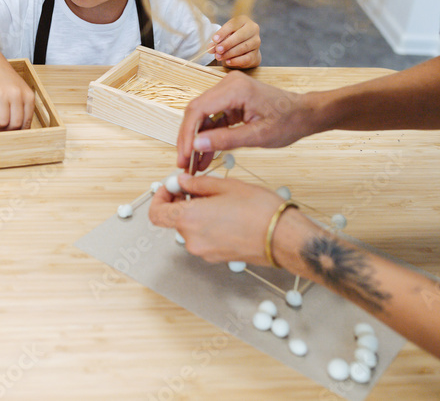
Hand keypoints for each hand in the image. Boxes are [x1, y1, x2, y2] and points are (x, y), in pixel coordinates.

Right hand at [0, 62, 35, 130]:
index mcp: (28, 96)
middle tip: (2, 122)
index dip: (18, 130)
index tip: (11, 130)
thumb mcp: (22, 93)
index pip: (26, 123)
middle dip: (7, 128)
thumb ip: (23, 110)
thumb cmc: (7, 82)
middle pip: (15, 125)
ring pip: (1, 122)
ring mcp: (1, 95)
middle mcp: (16, 95)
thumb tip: (19, 131)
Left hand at [148, 174, 285, 263]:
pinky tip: (227, 214)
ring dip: (197, 213)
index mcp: (189, 219)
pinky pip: (204, 238)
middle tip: (198, 188)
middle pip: (175, 219)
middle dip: (183, 202)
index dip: (160, 198)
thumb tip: (182, 182)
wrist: (283, 238)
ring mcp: (204, 251)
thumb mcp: (226, 186)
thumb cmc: (259, 211)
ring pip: (191, 228)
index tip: (171, 188)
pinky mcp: (217, 257)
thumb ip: (197, 184)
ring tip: (219, 200)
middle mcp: (192, 239)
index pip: (156, 213)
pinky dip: (208, 225)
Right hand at [177, 72, 313, 172]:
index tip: (184, 155)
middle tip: (184, 163)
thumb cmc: (288, 121)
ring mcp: (228, 91)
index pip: (199, 110)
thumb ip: (225, 140)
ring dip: (196, 140)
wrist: (305, 114)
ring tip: (193, 164)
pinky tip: (205, 156)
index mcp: (235, 89)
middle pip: (196, 112)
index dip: (187, 134)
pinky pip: (212, 119)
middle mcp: (228, 85)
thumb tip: (197, 145)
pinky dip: (208, 137)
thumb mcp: (258, 136)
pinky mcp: (230, 101)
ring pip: (201, 117)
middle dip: (188, 139)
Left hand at [210, 15, 260, 67]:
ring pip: (243, 47)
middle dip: (227, 44)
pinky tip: (228, 61)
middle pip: (240, 36)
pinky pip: (246, 58)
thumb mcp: (224, 36)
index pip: (233, 24)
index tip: (214, 39)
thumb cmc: (232, 39)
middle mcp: (253, 29)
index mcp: (244, 20)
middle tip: (217, 50)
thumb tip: (210, 48)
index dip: (223, 32)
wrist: (245, 49)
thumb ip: (217, 41)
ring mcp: (256, 41)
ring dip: (229, 53)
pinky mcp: (256, 54)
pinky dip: (236, 60)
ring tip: (219, 57)